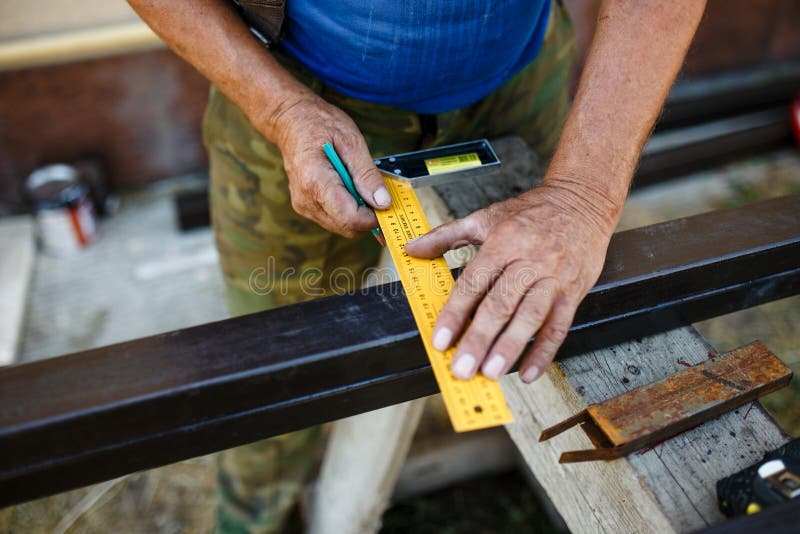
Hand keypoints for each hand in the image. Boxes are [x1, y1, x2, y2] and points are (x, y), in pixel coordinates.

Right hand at [267, 94, 389, 236]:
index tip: (386, 204)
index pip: (349, 217)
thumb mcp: (351, 141)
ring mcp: (303, 205)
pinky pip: (334, 219)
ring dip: (357, 212)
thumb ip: (367, 174)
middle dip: (367, 216)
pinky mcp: (305, 207)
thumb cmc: (320, 124)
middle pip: (346, 227)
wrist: (292, 121)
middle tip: (375, 192)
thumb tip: (383, 202)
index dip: (373, 217)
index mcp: (314, 180)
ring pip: (342, 226)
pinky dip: (347, 209)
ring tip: (357, 183)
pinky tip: (347, 187)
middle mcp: (305, 199)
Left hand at [404, 184, 614, 382]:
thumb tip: (411, 248)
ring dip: (510, 347)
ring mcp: (554, 278)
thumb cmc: (532, 212)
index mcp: (502, 242)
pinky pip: (559, 326)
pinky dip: (545, 352)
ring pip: (530, 317)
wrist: (583, 201)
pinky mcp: (574, 291)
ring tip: (492, 372)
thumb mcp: (485, 217)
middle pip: (501, 305)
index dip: (455, 314)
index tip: (440, 340)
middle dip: (479, 339)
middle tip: (462, 368)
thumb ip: (445, 235)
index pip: (473, 283)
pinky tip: (529, 372)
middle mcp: (528, 260)